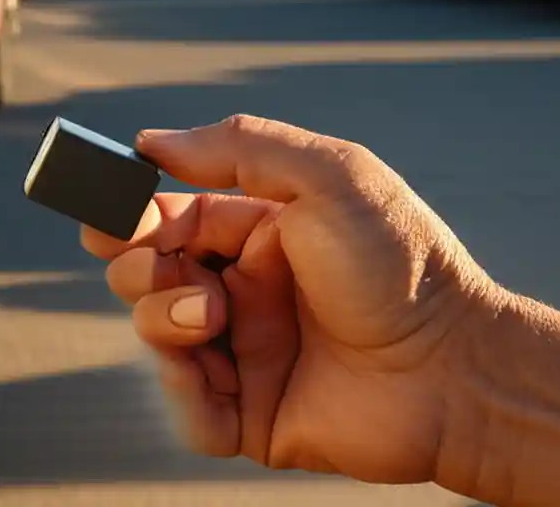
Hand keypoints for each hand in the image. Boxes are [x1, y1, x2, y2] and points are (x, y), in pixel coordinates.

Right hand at [81, 115, 501, 483]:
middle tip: (152, 262)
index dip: (131, 213)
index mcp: (263, 234)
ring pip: (158, 337)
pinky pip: (190, 412)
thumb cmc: (400, 264)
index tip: (105, 208)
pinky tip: (209, 366)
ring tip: (212, 313)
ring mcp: (250, 356)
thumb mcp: (328, 177)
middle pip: (151, 275)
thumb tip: (152, 141)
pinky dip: (182, 392)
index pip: (173, 217)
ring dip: (162, 317)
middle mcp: (249, 292)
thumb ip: (239, 148)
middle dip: (135, 265)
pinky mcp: (254, 419)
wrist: (455, 367)